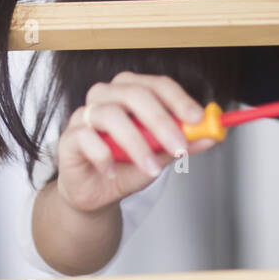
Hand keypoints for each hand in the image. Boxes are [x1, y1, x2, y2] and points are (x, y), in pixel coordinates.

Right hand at [55, 71, 218, 213]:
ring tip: (151, 169)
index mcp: (130, 92)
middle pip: (133, 93)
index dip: (178, 99)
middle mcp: (106, 97)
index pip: (156, 85)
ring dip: (136, 144)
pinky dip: (104, 155)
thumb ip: (181, 143)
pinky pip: (86, 137)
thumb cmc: (126, 166)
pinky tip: (112, 171)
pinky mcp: (68, 137)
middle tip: (179, 145)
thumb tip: (210, 135)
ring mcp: (84, 115)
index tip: (197, 119)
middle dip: (161, 120)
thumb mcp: (160, 157)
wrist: (96, 194)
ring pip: (110, 115)